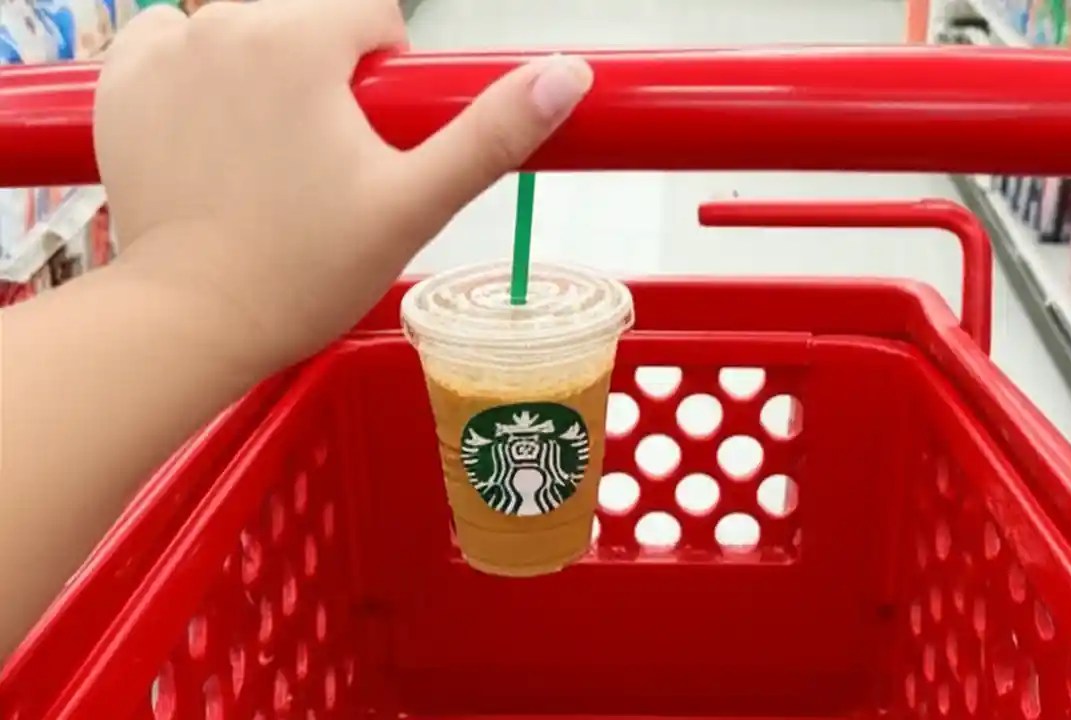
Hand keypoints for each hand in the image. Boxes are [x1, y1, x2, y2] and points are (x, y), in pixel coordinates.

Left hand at [94, 0, 591, 371]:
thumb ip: (491, 133)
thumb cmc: (302, 270)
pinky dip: (199, 78)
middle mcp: (223, 24)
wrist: (189, 321)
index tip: (371, 139)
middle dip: (326, 76)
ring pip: (248, 32)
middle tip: (323, 165)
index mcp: (298, 40)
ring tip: (268, 163)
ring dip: (267, 75)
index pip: (372, 9)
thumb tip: (567, 74)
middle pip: (308, 19)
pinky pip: (176, 45)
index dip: (384, 75)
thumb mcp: (414, 205)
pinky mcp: (122, 84)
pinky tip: (214, 141)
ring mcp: (164, 51)